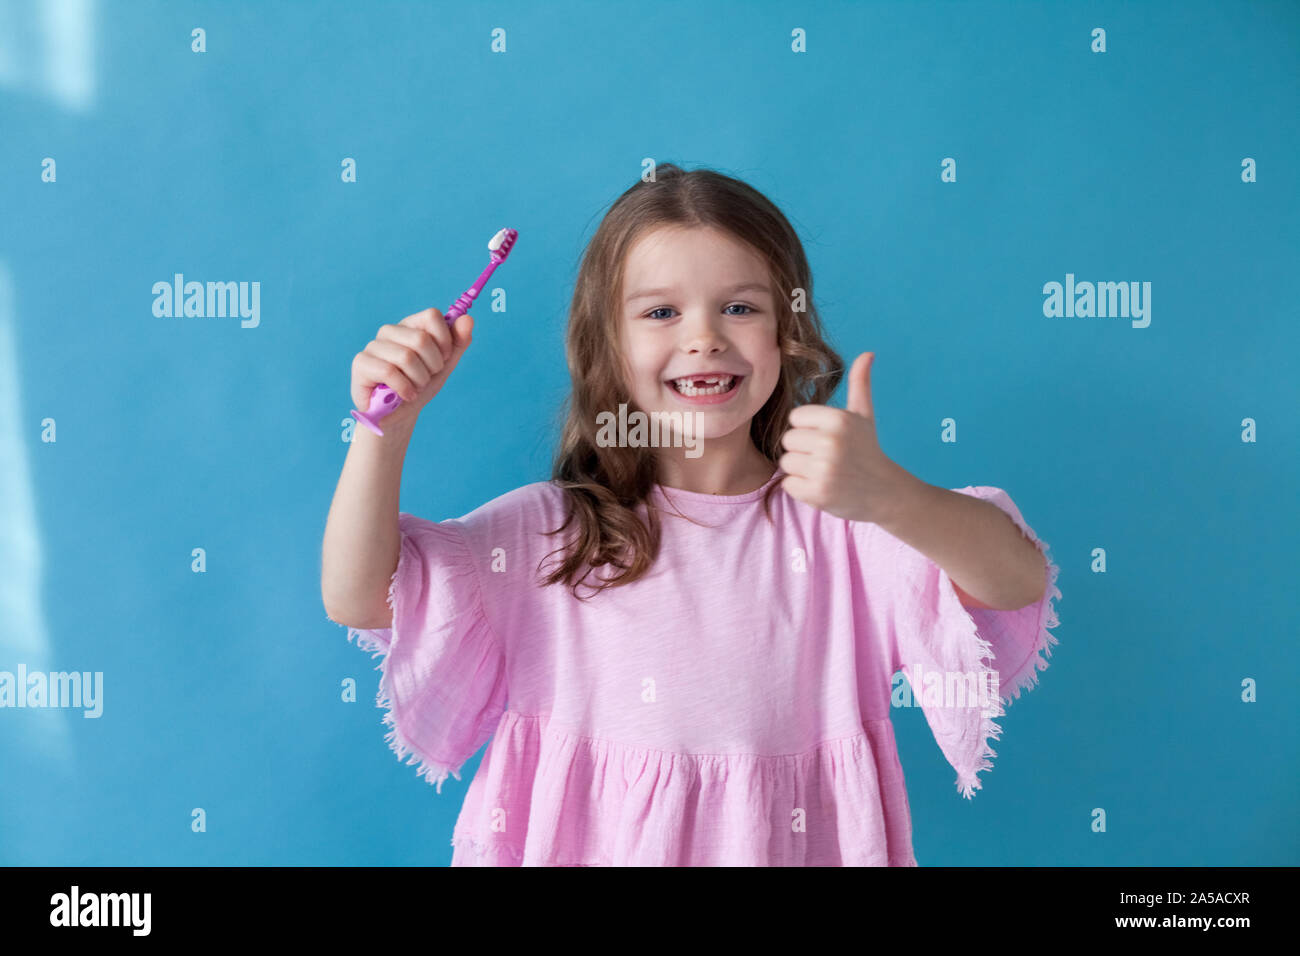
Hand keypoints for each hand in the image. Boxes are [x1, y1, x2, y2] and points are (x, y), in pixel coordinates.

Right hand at [350, 307, 473, 431]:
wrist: (401, 415)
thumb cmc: (420, 386)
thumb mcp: (445, 364)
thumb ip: (458, 342)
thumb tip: (468, 319)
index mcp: (411, 325)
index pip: (432, 316)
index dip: (444, 341)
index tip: (444, 359)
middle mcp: (390, 331)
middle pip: (421, 339)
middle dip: (432, 366)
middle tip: (426, 378)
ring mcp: (373, 345)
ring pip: (406, 357)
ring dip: (419, 380)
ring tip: (415, 388)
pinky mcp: (361, 363)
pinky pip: (389, 371)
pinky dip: (404, 388)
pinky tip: (405, 395)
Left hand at [778, 351, 914, 523]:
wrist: (885, 492)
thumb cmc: (867, 450)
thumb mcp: (864, 415)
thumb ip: (860, 384)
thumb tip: (867, 353)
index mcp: (838, 419)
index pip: (795, 418)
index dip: (807, 429)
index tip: (827, 438)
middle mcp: (831, 442)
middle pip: (788, 440)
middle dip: (803, 450)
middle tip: (827, 458)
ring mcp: (824, 469)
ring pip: (786, 462)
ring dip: (800, 470)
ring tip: (825, 472)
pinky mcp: (818, 493)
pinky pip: (788, 484)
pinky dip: (801, 488)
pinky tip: (822, 487)